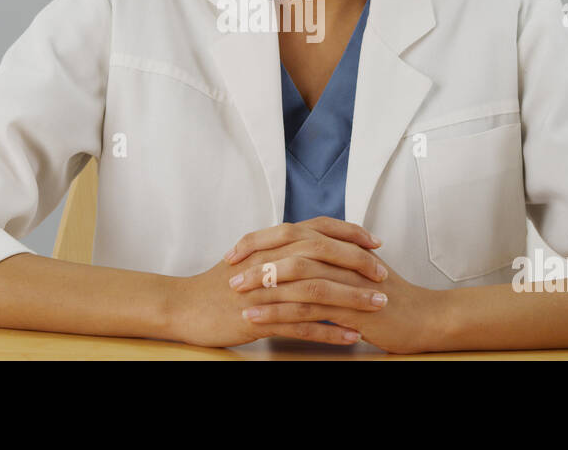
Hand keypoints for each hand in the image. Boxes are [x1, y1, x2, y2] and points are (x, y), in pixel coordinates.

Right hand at [168, 218, 386, 347]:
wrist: (183, 305)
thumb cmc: (217, 284)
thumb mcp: (250, 258)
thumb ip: (280, 249)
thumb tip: (311, 245)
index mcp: (270, 244)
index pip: (317, 229)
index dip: (349, 233)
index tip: (375, 241)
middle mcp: (270, 260)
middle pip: (323, 255)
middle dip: (358, 264)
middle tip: (384, 275)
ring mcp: (265, 290)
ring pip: (317, 290)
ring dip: (351, 299)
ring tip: (378, 307)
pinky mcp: (260, 318)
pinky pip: (302, 325)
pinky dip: (330, 331)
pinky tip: (351, 337)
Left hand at [231, 224, 446, 354]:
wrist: (423, 318)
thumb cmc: (390, 297)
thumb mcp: (357, 272)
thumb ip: (332, 259)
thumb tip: (299, 254)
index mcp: (340, 246)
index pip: (294, 232)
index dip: (262, 239)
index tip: (236, 249)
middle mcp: (342, 258)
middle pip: (292, 248)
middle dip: (257, 259)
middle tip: (229, 270)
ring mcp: (347, 282)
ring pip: (297, 277)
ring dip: (262, 286)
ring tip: (237, 293)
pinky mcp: (350, 308)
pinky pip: (308, 309)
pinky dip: (278, 312)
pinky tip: (258, 319)